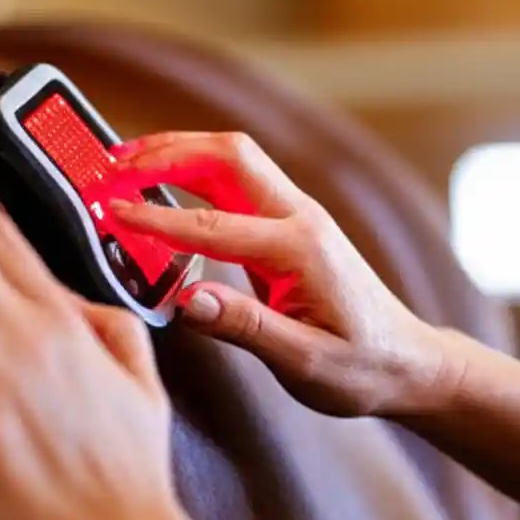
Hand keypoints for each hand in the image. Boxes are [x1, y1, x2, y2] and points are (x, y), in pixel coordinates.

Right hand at [108, 131, 465, 417]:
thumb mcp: (306, 363)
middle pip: (228, 155)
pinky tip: (161, 183)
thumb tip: (188, 301)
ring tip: (123, 162)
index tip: (111, 212)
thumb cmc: (364, 368)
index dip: (157, 218)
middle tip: (110, 167)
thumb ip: (247, 328)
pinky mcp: (289, 226)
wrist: (409, 363)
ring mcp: (296, 216)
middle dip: (166, 152)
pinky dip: (192, 173)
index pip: (213, 224)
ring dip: (177, 152)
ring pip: (231, 159)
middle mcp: (300, 219)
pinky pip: (235, 183)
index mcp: (302, 249)